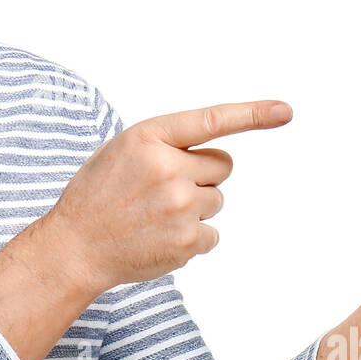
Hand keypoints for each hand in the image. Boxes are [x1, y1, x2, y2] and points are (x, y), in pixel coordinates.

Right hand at [44, 99, 293, 293]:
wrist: (75, 248)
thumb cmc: (98, 196)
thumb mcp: (122, 152)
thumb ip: (165, 144)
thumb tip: (218, 158)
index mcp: (149, 138)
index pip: (211, 120)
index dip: (253, 114)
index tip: (285, 111)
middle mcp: (168, 168)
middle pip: (223, 166)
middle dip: (202, 176)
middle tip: (163, 190)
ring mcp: (181, 206)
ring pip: (216, 200)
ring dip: (194, 208)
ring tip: (154, 216)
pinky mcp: (188, 240)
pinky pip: (212, 234)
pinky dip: (192, 238)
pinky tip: (159, 237)